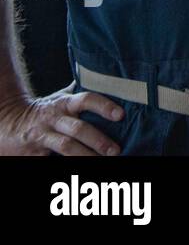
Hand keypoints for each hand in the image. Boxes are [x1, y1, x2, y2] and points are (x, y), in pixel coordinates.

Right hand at [0, 90, 124, 155]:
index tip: (120, 115)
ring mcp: (43, 136)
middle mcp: (54, 118)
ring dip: (86, 155)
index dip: (103, 106)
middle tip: (116, 150)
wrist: (7, 122)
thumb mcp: (60, 98)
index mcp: (64, 103)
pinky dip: (67, 163)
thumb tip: (106, 78)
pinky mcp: (34, 153)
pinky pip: (52, 159)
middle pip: (78, 128)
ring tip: (103, 162)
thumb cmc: (43, 110)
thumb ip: (80, 91)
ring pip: (66, 147)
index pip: (86, 100)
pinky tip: (82, 168)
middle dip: (98, 140)